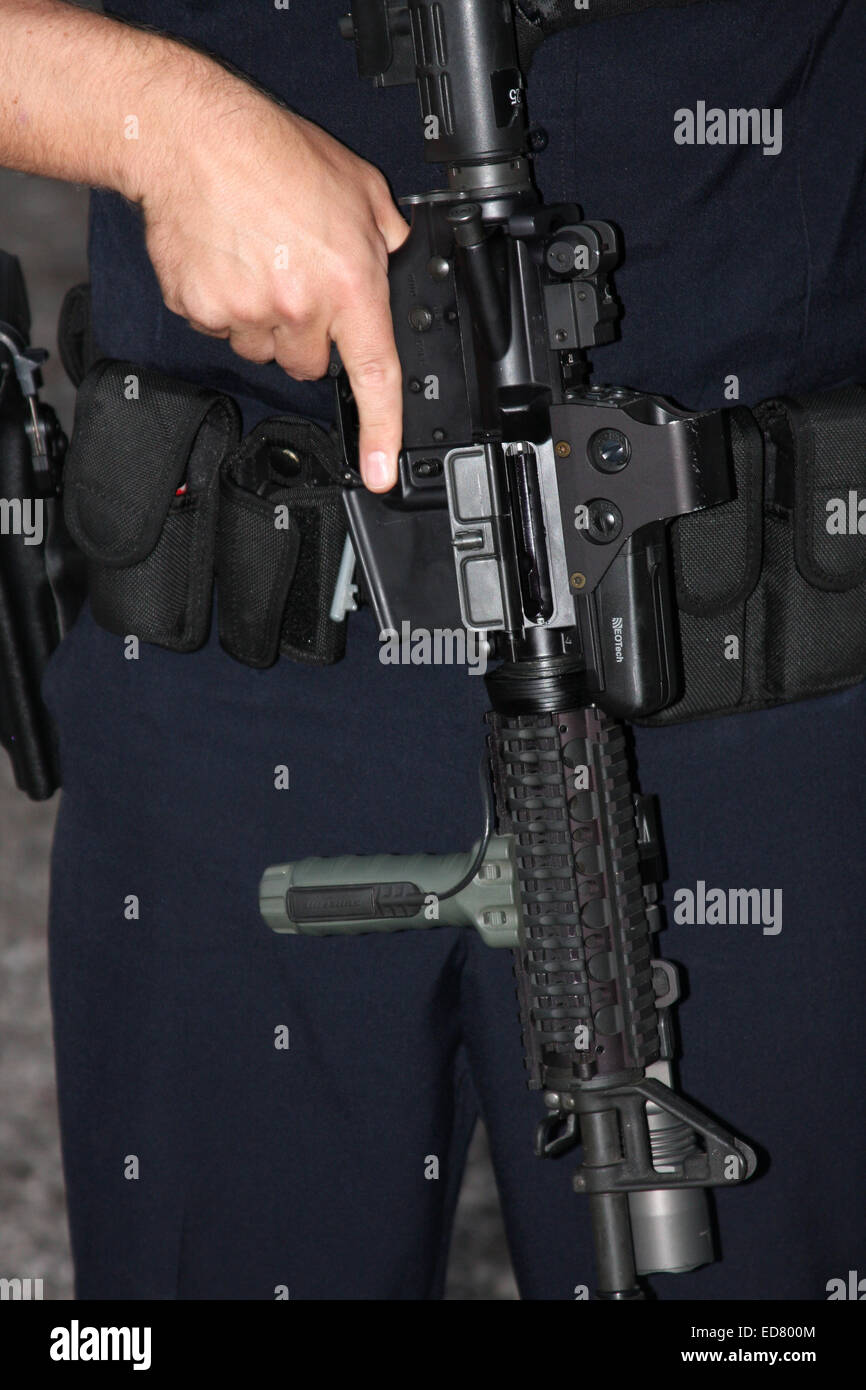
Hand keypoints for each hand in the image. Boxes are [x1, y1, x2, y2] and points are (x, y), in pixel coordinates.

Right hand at [135, 80, 408, 490]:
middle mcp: (301, 308)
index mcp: (350, 284)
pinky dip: (225, 305)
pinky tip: (228, 260)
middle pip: (310, 364)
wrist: (190, 138)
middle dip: (310, 334)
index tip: (379, 473)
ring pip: (264, 351)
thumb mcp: (359, 187)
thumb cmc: (274, 154)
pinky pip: (221, 330)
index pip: (375, 375)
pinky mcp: (202, 311)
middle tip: (298, 279)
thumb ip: (386, 233)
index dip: (382, 433)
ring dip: (266, 322)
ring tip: (260, 260)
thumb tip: (396, 253)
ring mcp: (247, 314)